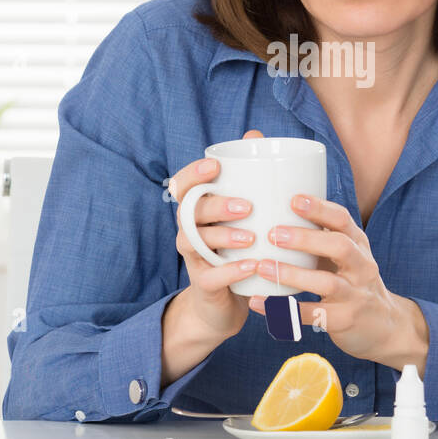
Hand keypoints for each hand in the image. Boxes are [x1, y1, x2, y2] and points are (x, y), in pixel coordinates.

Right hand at [169, 130, 264, 343]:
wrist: (227, 303)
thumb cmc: (240, 248)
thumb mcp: (246, 214)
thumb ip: (249, 178)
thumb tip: (255, 135)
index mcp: (198, 210)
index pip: (183, 186)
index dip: (192, 174)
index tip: (214, 166)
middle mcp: (190, 231)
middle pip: (190, 212)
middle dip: (215, 205)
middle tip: (246, 206)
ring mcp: (194, 259)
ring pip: (195, 242)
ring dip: (223, 237)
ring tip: (251, 238)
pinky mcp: (204, 286)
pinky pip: (210, 277)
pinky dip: (230, 271)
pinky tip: (251, 266)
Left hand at [247, 194, 427, 369]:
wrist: (383, 326)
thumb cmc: (353, 281)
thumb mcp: (348, 255)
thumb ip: (322, 237)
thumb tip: (278, 210)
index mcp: (358, 244)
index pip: (343, 220)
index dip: (320, 209)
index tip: (294, 200)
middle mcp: (361, 267)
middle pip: (339, 247)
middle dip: (306, 239)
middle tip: (274, 234)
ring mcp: (355, 295)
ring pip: (327, 283)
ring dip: (292, 274)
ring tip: (263, 267)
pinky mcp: (344, 320)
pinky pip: (312, 315)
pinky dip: (284, 310)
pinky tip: (260, 303)